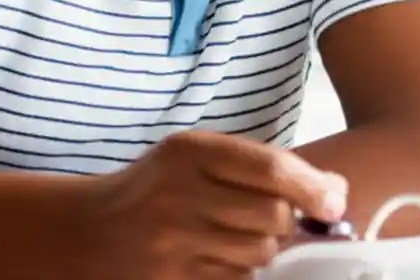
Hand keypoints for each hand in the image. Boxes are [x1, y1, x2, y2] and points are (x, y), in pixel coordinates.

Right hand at [76, 130, 347, 279]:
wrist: (84, 232)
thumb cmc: (157, 188)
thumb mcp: (197, 157)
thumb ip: (261, 166)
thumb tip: (336, 191)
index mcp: (191, 152)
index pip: (272, 169)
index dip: (314, 189)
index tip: (334, 204)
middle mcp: (180, 194)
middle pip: (273, 217)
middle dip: (288, 223)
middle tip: (281, 223)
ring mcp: (172, 242)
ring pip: (259, 254)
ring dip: (265, 251)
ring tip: (241, 239)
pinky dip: (241, 273)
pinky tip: (222, 259)